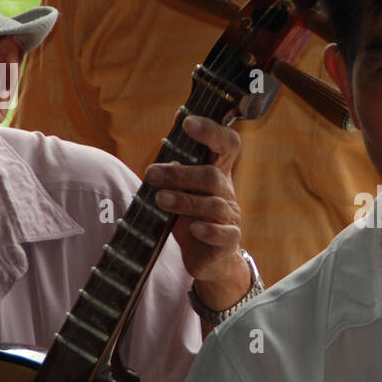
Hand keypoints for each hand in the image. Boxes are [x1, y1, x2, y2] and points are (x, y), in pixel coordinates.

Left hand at [145, 115, 247, 301]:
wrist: (209, 259)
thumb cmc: (190, 219)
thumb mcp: (181, 194)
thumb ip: (174, 175)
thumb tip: (162, 159)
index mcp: (218, 173)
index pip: (226, 144)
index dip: (211, 131)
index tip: (187, 122)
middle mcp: (227, 192)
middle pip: (212, 176)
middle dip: (180, 174)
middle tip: (151, 175)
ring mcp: (230, 217)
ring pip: (213, 205)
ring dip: (185, 200)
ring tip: (160, 199)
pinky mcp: (229, 241)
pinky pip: (223, 234)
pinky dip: (208, 230)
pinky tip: (193, 229)